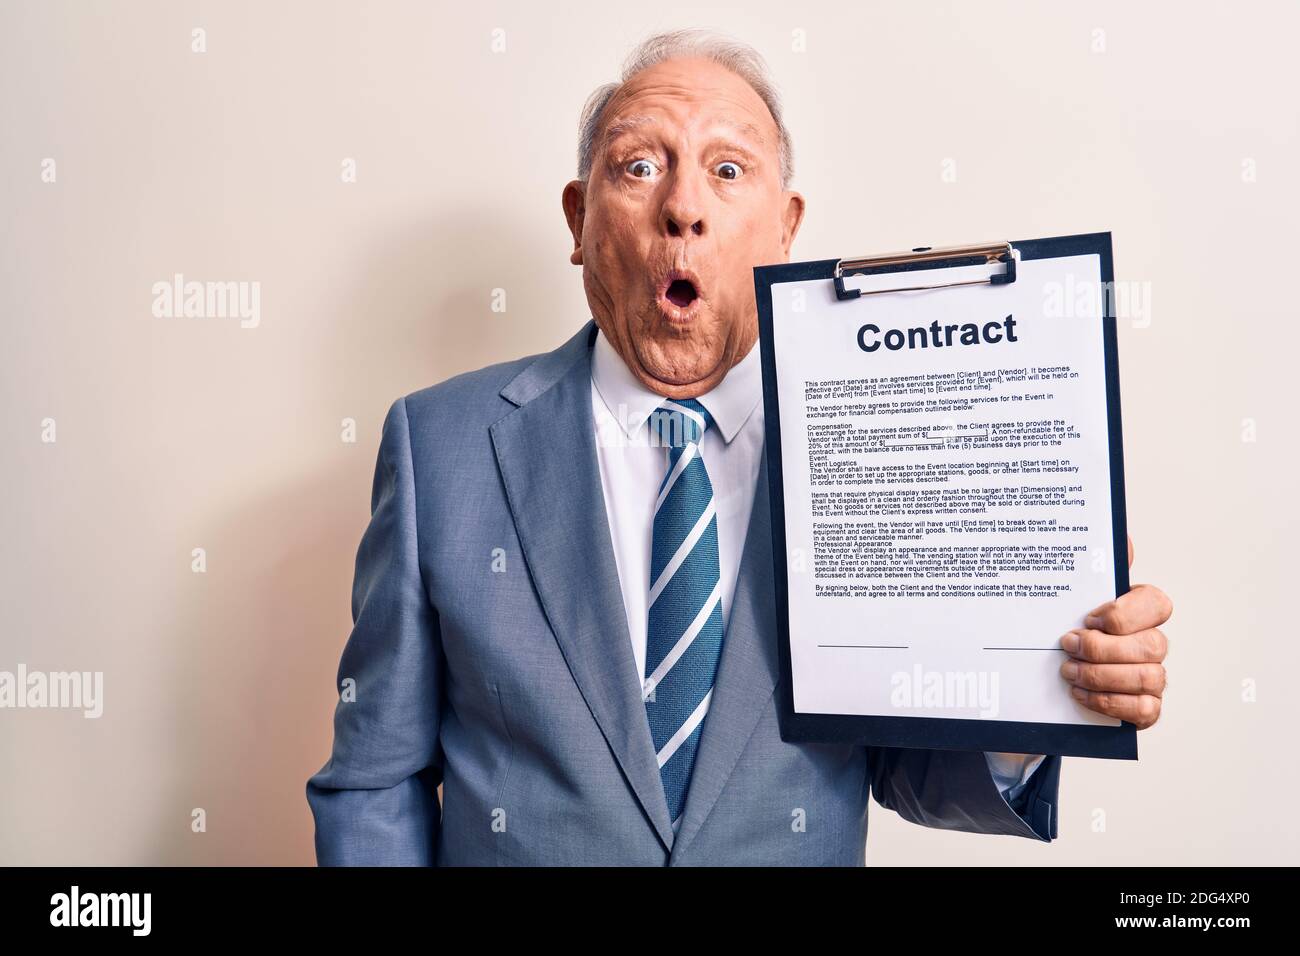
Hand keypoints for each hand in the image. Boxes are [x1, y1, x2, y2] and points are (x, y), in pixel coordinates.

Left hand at [1059, 536, 1170, 728]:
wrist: (1052, 671)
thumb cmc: (1067, 628)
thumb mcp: (1072, 596)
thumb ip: (1095, 567)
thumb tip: (1123, 537)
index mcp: (1139, 610)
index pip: (1156, 603)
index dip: (1124, 613)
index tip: (1088, 617)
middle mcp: (1151, 642)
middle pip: (1152, 645)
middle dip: (1105, 649)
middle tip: (1067, 646)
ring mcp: (1153, 676)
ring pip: (1148, 678)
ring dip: (1102, 676)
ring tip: (1068, 672)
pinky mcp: (1145, 707)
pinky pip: (1146, 711)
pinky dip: (1110, 703)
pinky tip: (1081, 694)